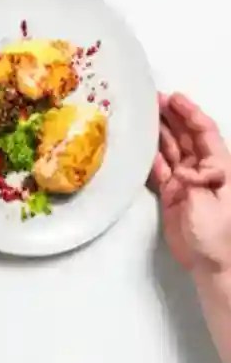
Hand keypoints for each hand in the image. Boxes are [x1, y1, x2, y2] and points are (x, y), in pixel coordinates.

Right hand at [150, 93, 230, 274]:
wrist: (214, 265)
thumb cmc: (217, 235)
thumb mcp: (207, 205)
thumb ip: (193, 183)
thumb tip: (181, 168)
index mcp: (220, 168)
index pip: (205, 133)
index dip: (190, 114)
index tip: (174, 98)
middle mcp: (204, 170)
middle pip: (188, 137)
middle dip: (173, 116)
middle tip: (152, 99)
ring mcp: (189, 181)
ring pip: (174, 150)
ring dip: (161, 132)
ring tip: (144, 114)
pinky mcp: (174, 194)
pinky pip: (162, 169)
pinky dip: (153, 156)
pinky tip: (142, 144)